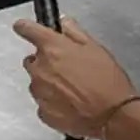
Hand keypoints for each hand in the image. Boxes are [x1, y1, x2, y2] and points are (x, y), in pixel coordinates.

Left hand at [13, 17, 137, 138]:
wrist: (114, 115)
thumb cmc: (107, 81)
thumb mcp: (96, 48)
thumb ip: (75, 32)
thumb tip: (63, 24)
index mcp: (51, 48)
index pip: (25, 28)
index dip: (25, 27)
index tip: (25, 28)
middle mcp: (39, 68)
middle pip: (32, 60)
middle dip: (45, 62)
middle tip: (67, 69)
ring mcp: (39, 91)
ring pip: (37, 82)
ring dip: (48, 83)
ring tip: (73, 89)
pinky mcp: (42, 111)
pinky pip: (42, 102)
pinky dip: (52, 102)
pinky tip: (70, 104)